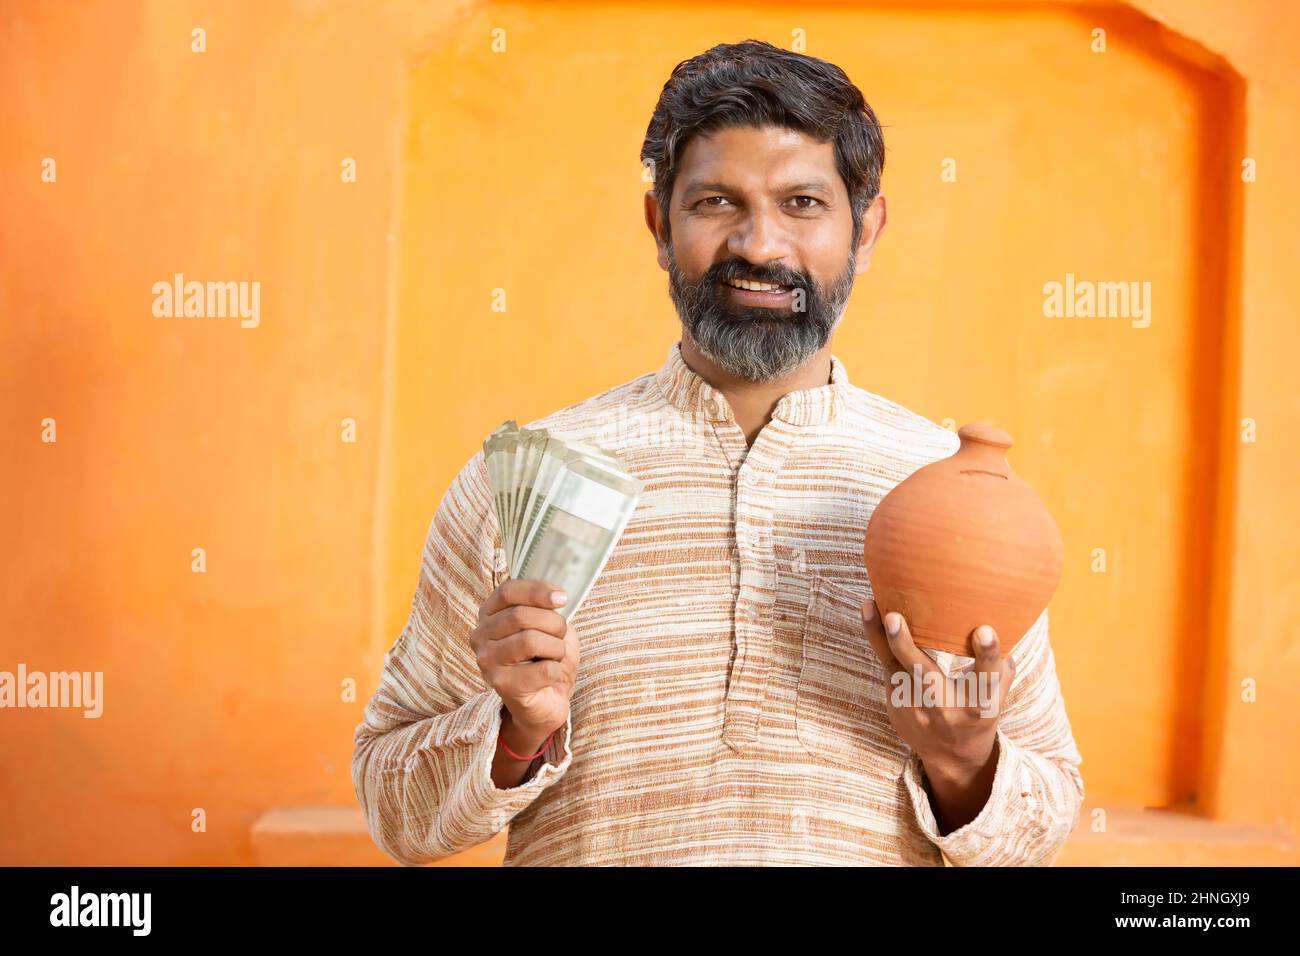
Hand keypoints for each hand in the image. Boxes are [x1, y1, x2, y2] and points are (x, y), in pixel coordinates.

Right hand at [470, 579, 579, 740]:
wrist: (547, 699)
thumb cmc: (545, 656)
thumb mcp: (546, 624)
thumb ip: (544, 606)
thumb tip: (557, 595)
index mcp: (488, 615)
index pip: (508, 591)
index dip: (537, 591)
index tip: (562, 598)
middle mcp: (480, 636)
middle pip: (521, 615)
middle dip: (553, 623)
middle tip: (561, 635)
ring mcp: (488, 662)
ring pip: (530, 641)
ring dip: (556, 647)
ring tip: (555, 656)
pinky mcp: (502, 686)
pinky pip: (543, 669)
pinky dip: (556, 670)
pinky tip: (549, 676)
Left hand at [860, 601, 1015, 778]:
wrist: (950, 757)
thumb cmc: (978, 714)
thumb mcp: (996, 697)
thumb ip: (999, 666)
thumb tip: (998, 621)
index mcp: (979, 706)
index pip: (986, 679)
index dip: (987, 655)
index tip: (984, 630)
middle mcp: (945, 708)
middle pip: (924, 675)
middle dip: (906, 646)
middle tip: (893, 617)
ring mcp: (915, 708)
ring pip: (894, 667)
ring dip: (879, 636)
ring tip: (868, 606)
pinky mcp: (895, 703)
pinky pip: (886, 666)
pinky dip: (878, 640)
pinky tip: (870, 613)